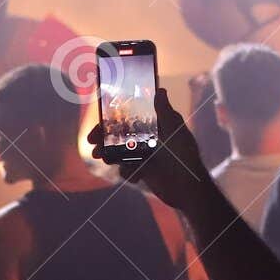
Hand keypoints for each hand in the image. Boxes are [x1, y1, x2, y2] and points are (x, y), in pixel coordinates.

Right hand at [86, 88, 212, 213]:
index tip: (100, 117)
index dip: (116, 116)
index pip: (132, 115)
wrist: (187, 189)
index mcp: (157, 125)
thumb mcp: (174, 131)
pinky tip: (136, 176)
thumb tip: (160, 90)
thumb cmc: (184, 156)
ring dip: (110, 154)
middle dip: (105, 137)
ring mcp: (145, 154)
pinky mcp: (143, 170)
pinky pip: (127, 169)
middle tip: (92, 142)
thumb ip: (165, 112)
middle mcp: (149, 137)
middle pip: (122, 133)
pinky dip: (128, 172)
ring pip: (121, 151)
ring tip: (101, 157)